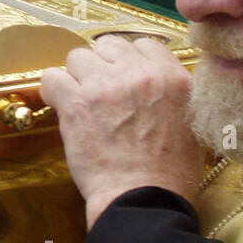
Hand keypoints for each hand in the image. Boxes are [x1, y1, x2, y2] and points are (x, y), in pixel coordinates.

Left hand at [40, 34, 203, 226]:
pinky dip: (53, 91)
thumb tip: (157, 86)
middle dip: (102, 66)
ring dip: (77, 77)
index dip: (129, 60)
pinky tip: (61, 107)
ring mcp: (106, 86)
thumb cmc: (169, 174)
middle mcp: (140, 74)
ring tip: (82, 102)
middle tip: (101, 92)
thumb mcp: (191, 126)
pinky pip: (52, 77)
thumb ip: (174, 96)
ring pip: (78, 57)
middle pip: (108, 46)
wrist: (143, 199)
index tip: (123, 77)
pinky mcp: (77, 103)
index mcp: (173, 78)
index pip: (143, 44)